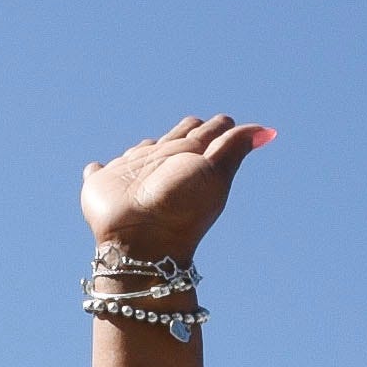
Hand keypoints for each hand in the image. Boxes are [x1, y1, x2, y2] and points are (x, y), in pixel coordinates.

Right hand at [82, 116, 274, 258]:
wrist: (144, 240)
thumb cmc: (182, 208)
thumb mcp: (214, 173)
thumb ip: (233, 147)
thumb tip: (270, 132)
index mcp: (187, 158)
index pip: (203, 133)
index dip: (215, 127)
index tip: (224, 125)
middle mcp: (159, 165)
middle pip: (173, 139)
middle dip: (183, 131)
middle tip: (196, 127)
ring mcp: (129, 176)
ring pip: (138, 153)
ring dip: (143, 148)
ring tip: (149, 147)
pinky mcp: (100, 186)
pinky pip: (96, 172)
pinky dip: (96, 170)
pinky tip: (97, 169)